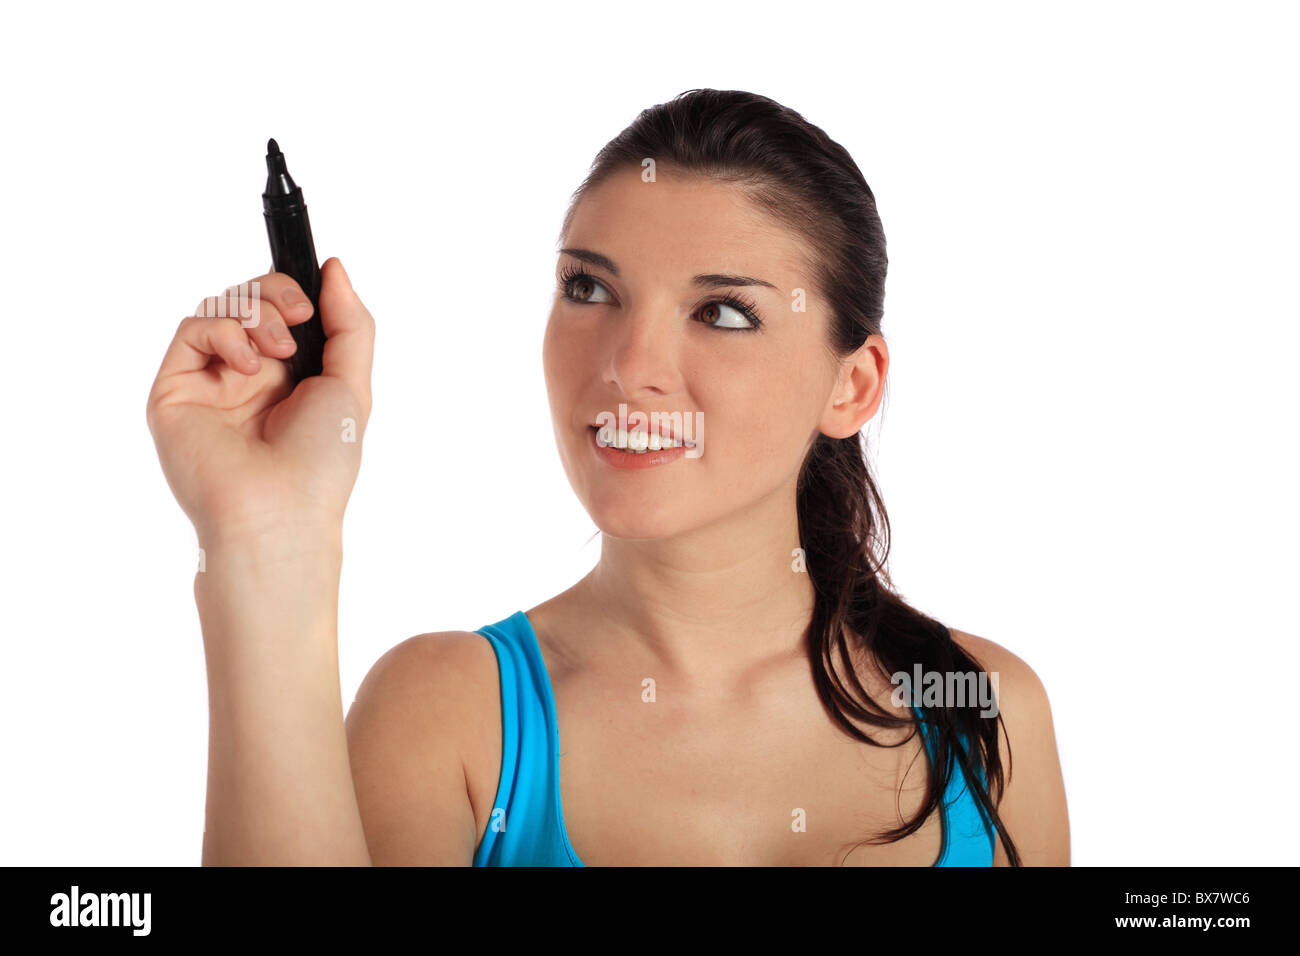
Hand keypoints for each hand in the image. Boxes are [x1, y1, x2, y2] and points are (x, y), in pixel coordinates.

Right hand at [146, 258, 374, 544]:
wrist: (281, 513)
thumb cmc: (321, 464)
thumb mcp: (352, 384)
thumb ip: (350, 324)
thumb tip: (334, 267)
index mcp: (289, 377)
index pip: (281, 310)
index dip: (293, 291)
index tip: (312, 296)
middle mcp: (246, 378)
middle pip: (249, 300)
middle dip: (276, 293)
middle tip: (298, 314)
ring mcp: (209, 384)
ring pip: (219, 308)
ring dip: (255, 313)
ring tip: (278, 351)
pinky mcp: (174, 392)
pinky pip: (192, 332)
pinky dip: (224, 334)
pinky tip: (249, 367)